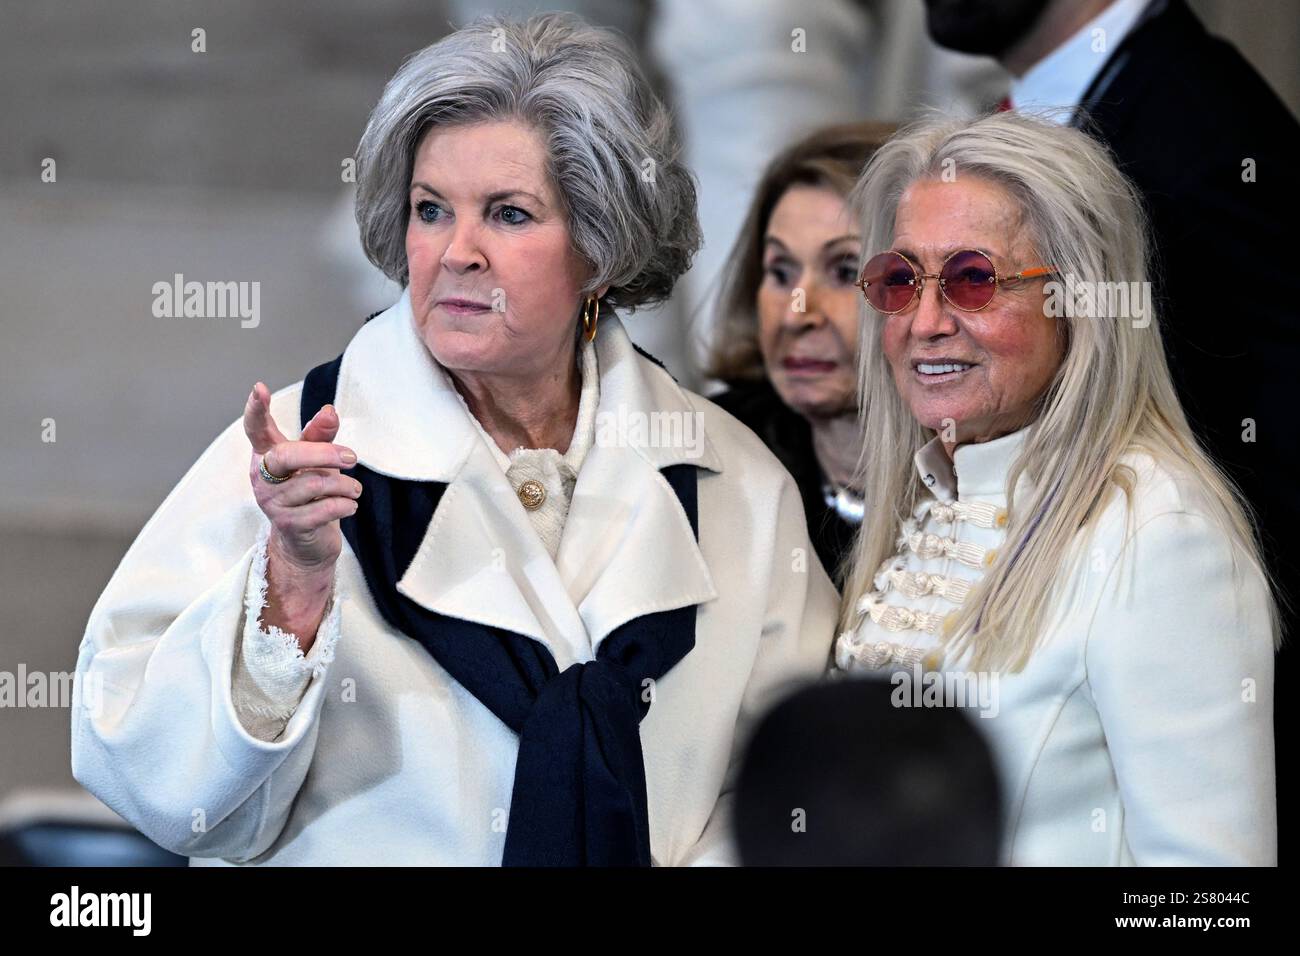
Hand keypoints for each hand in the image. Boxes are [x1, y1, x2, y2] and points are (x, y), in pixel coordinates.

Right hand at [243, 381, 361, 575]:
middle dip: (325, 454)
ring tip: (354, 489)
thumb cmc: (311, 493)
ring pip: (315, 484)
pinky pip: (324, 509)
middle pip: (288, 455)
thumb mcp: (316, 461)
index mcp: (267, 455)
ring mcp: (273, 503)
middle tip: (352, 458)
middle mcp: (263, 477)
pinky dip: (345, 505)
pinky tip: (349, 506)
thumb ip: (321, 436)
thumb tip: (330, 410)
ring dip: (345, 486)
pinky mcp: (289, 525)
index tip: (259, 388)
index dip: (256, 409)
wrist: (306, 543)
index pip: (256, 429)